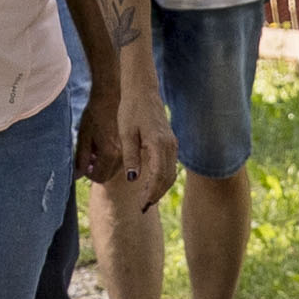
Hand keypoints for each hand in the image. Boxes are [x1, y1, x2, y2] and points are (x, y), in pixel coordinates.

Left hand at [80, 94, 174, 212]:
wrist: (141, 91)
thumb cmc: (131, 110)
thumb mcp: (126, 133)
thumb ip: (131, 156)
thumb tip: (134, 179)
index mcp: (159, 144)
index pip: (158, 176)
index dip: (150, 193)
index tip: (141, 205)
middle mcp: (170, 145)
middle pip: (167, 178)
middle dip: (156, 194)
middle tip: (143, 207)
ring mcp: (172, 144)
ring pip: (170, 173)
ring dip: (160, 188)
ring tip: (146, 199)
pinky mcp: (170, 142)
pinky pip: (170, 165)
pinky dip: (162, 178)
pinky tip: (151, 184)